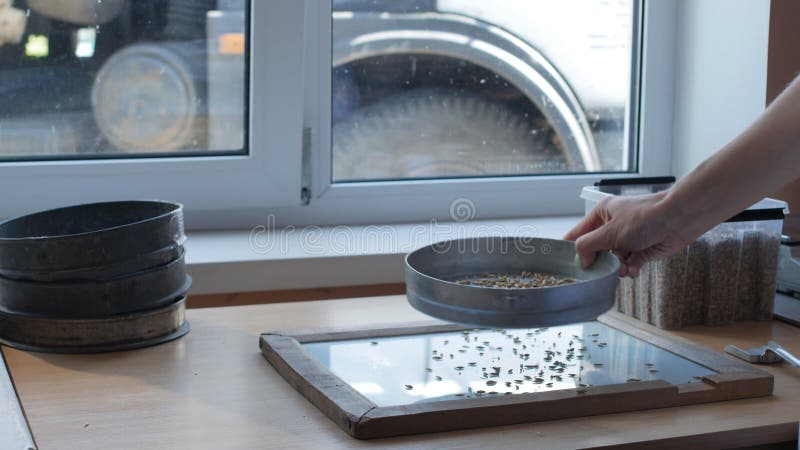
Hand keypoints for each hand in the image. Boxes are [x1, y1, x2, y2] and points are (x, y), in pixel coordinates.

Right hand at [564, 192, 690, 276]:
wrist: (679, 219)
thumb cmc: (645, 217)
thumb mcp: (610, 231)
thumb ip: (589, 246)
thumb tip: (581, 261)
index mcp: (601, 215)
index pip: (578, 234)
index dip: (572, 250)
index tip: (568, 267)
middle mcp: (613, 226)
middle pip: (596, 250)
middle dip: (599, 262)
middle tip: (599, 271)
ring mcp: (628, 239)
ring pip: (613, 260)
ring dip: (616, 268)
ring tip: (622, 268)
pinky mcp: (642, 250)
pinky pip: (629, 264)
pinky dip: (630, 269)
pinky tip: (633, 269)